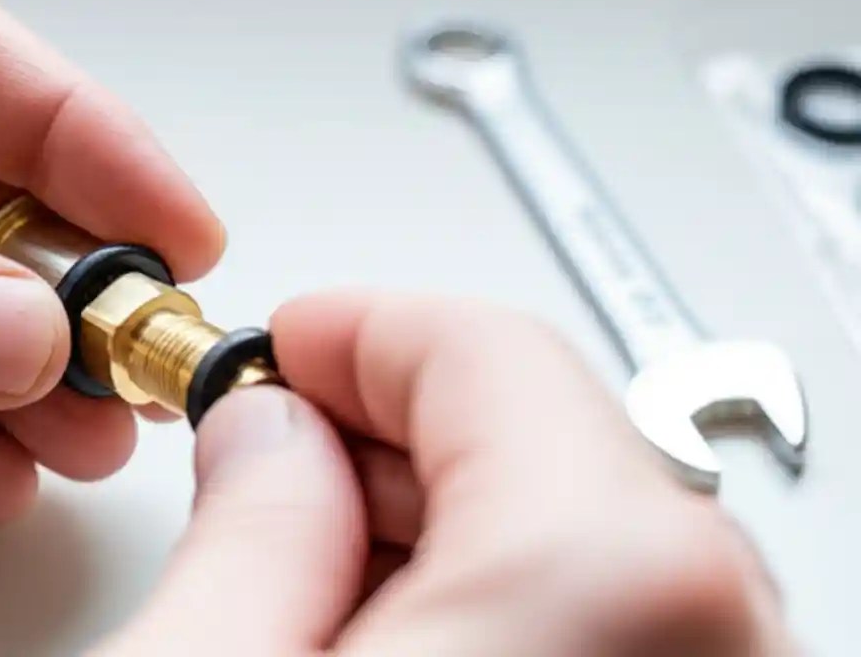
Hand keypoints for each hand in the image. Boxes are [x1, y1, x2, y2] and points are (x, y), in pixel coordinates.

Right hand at [99, 293, 796, 655]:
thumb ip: (244, 523)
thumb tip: (271, 440)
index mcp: (603, 587)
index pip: (484, 350)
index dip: (354, 333)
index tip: (285, 349)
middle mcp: (714, 642)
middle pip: (550, 444)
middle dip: (395, 436)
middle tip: (279, 459)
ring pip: (589, 547)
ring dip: (446, 532)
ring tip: (318, 578)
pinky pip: (618, 632)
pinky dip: (510, 615)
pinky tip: (398, 645)